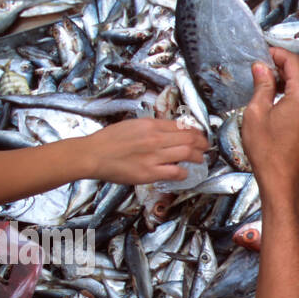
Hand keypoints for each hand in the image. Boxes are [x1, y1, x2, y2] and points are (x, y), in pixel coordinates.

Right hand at [84, 118, 208, 183]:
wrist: (93, 154)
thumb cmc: (108, 141)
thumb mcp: (132, 125)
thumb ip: (150, 127)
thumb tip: (167, 130)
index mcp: (149, 124)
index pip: (181, 126)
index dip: (195, 131)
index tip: (199, 135)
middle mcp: (154, 138)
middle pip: (189, 139)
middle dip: (202, 143)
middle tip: (206, 147)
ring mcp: (154, 156)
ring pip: (187, 154)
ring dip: (198, 157)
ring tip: (200, 159)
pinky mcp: (150, 172)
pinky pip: (176, 172)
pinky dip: (184, 173)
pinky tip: (184, 173)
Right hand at [241, 48, 298, 198]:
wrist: (280, 178)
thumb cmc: (268, 152)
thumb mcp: (257, 112)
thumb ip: (262, 85)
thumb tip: (262, 68)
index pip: (293, 62)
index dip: (276, 54)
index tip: (263, 53)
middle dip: (279, 68)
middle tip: (259, 68)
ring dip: (284, 81)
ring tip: (264, 84)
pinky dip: (291, 94)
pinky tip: (274, 99)